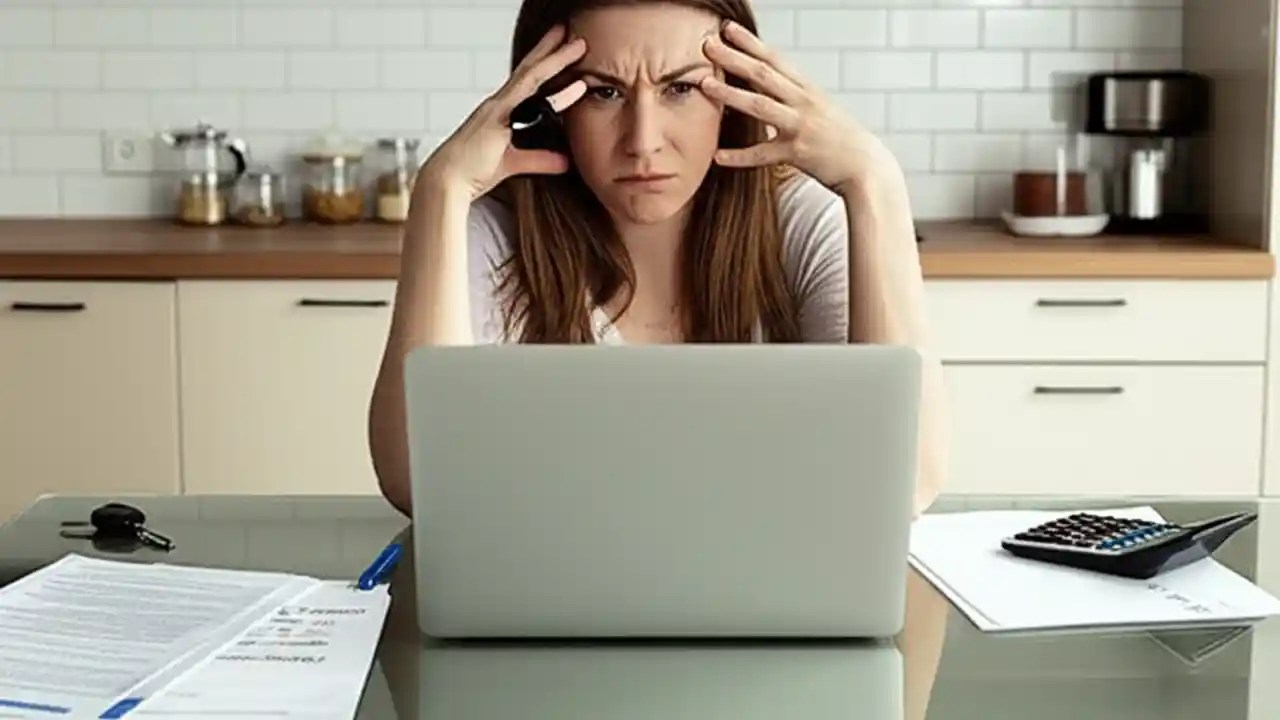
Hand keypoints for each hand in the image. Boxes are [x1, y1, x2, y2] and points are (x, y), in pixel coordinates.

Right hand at [421, 25, 587, 200]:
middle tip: (571, 33)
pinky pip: (525, 89)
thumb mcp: (514, 164)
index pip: (528, 84)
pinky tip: (561, 63)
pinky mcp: (496, 114)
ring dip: (555, 58)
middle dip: (551, 51)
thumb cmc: (472, 172)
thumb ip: (540, 159)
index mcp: (501, 113)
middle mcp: (499, 104)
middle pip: (530, 70)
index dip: (546, 66)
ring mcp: (497, 106)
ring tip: (576, 44)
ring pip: (531, 74)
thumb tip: (566, 161)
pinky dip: (544, 75)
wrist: (447, 180)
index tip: (563, 52)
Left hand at [700, 21, 899, 192]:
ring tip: (704, 84)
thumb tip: (767, 84)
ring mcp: (800, 127)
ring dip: (730, 94)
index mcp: (807, 90)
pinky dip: (740, 156)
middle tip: (707, 45)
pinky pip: (763, 154)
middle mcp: (803, 103)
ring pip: (760, 106)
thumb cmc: (841, 138)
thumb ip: (794, 95)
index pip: (775, 59)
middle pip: (763, 75)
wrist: (866, 166)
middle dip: (734, 58)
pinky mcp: (797, 154)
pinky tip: (718, 155)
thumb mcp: (821, 108)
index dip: (751, 43)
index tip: (728, 29)